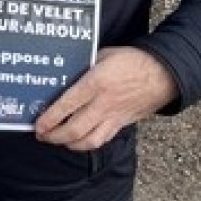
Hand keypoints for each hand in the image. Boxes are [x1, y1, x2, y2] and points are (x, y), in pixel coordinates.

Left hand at [33, 47, 177, 150]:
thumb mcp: (102, 55)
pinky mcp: (122, 124)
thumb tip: (64, 76)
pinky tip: (78, 141)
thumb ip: (83, 67)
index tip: (37, 125)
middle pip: (75, 129)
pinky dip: (87, 144)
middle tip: (42, 136)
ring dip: (69, 144)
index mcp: (95, 83)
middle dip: (54, 136)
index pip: (67, 106)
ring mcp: (113, 117)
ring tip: (57, 140)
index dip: (49, 119)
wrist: (163, 74)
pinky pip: (102, 139)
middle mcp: (103, 104)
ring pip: (88, 141)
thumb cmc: (131, 60)